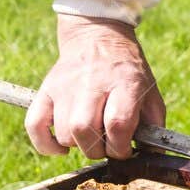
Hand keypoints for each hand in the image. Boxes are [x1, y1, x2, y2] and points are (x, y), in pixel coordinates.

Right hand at [26, 15, 165, 159]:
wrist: (98, 36)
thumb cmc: (127, 72)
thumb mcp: (149, 91)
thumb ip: (154, 124)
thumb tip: (151, 154)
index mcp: (124, 83)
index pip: (117, 124)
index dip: (120, 146)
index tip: (123, 149)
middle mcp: (92, 83)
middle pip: (85, 130)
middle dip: (98, 149)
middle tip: (105, 144)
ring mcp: (65, 86)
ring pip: (64, 133)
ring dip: (78, 144)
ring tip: (88, 135)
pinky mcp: (46, 90)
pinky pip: (34, 125)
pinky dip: (45, 144)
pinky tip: (60, 146)